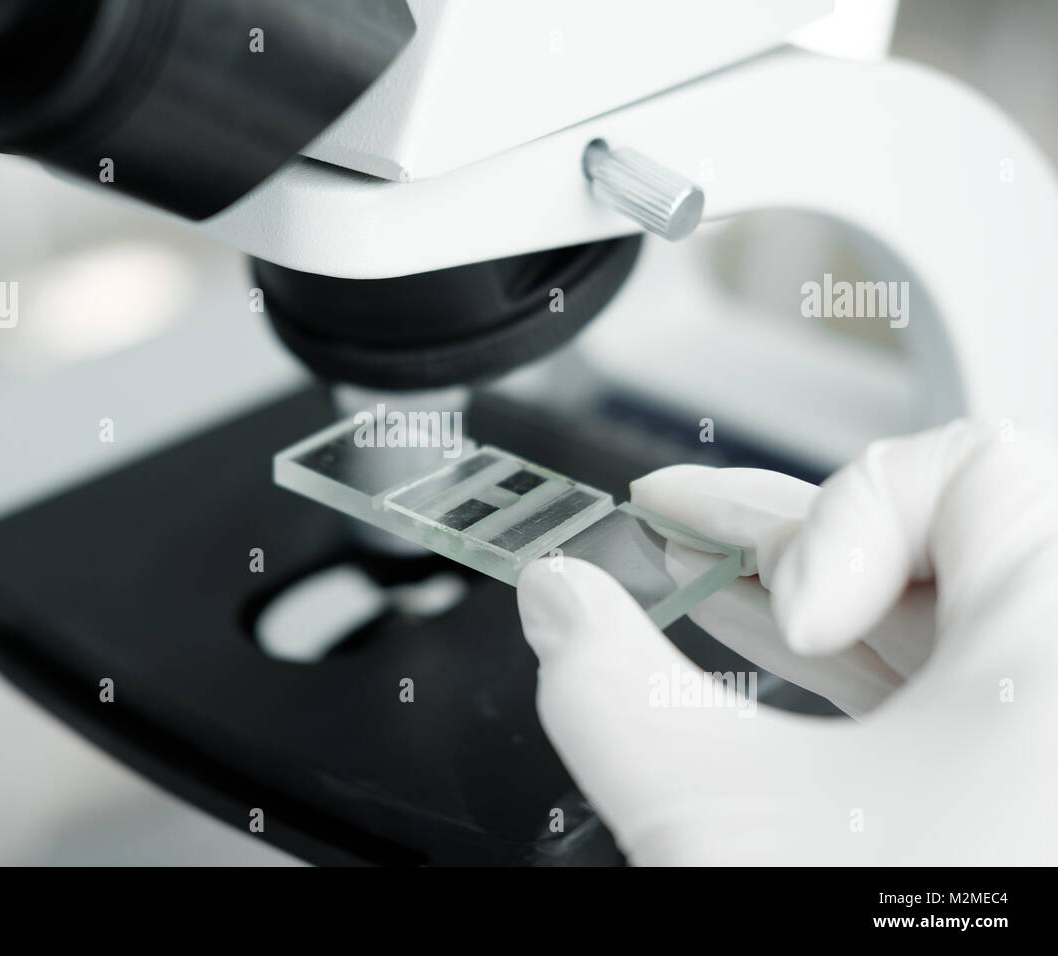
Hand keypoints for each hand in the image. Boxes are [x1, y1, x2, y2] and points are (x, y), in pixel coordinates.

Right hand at [516, 419, 1057, 863]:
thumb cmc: (912, 951)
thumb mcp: (722, 823)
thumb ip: (611, 689)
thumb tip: (556, 603)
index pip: (965, 465)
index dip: (850, 513)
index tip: (796, 617)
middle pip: (928, 542)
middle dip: (779, 536)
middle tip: (668, 522)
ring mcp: (1043, 750)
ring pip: (925, 628)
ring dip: (793, 605)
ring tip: (683, 583)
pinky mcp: (1016, 803)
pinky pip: (932, 702)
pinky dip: (835, 682)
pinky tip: (745, 676)